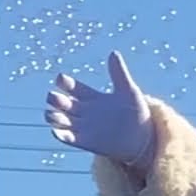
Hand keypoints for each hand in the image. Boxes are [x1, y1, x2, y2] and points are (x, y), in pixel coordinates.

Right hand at [44, 51, 154, 171]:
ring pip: (60, 120)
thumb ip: (119, 73)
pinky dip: (60, 135)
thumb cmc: (136, 111)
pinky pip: (68, 138)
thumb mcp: (128, 90)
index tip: (61, 79)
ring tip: (54, 115)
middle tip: (56, 98)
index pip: (71, 87)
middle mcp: (84, 110)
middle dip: (55, 99)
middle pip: (61, 103)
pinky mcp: (85, 142)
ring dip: (52, 117)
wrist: (143, 137)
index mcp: (91, 96)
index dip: (64, 82)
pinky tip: (56, 131)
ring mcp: (83, 126)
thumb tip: (113, 53)